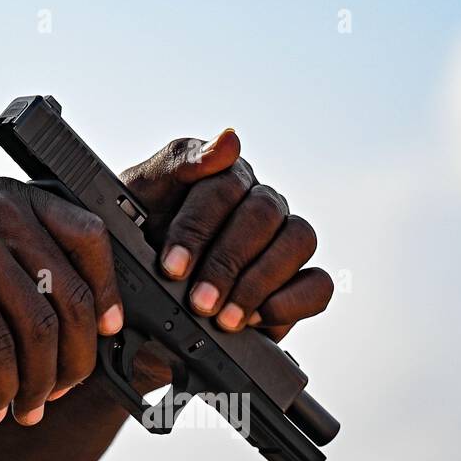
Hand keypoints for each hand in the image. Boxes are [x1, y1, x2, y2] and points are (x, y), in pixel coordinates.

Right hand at [0, 178, 121, 424]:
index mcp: (12, 198)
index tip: (106, 334)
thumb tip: (82, 325)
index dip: (108, 292)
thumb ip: (18, 266)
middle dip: (76, 357)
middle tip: (62, 391)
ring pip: (39, 329)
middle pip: (71, 294)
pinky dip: (1, 388)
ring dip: (39, 383)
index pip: (91, 238)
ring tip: (27, 409)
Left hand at [121, 130, 332, 341]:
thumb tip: (230, 140)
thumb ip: (180, 163)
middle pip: (264, 214)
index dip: (198, 228)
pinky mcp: (299, 282)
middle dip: (227, 261)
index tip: (173, 267)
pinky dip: (291, 303)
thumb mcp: (141, 197)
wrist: (144, 283)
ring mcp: (285, 241)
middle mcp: (262, 204)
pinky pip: (319, 285)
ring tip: (224, 318)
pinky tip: (254, 319)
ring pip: (299, 241)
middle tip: (198, 300)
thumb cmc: (144, 232)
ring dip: (259, 283)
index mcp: (227, 175)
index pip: (225, 187)